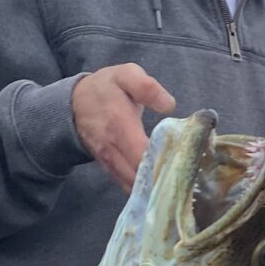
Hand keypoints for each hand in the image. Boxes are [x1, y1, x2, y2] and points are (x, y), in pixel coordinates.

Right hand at [72, 64, 175, 191]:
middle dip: (165, 180)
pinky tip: (162, 185)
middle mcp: (112, 150)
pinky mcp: (109, 169)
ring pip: (134, 187)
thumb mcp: (126, 75)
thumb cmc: (106, 88)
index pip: (143, 156)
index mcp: (119, 126)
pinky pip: (127, 186)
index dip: (165, 163)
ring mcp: (109, 162)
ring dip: (155, 188)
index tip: (186, 162)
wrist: (74, 102)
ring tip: (179, 183)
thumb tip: (169, 104)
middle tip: (190, 177)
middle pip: (141, 177)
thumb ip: (146, 86)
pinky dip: (145, 190)